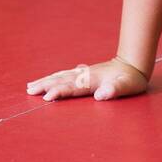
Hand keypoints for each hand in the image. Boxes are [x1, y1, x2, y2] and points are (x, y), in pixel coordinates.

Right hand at [27, 56, 149, 101]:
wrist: (133, 63)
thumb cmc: (131, 79)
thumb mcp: (128, 86)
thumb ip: (115, 89)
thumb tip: (100, 95)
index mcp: (92, 80)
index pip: (72, 87)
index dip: (59, 91)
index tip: (46, 97)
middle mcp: (85, 75)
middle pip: (61, 79)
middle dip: (44, 85)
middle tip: (29, 91)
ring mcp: (84, 72)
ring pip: (61, 76)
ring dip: (46, 80)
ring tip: (30, 85)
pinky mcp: (85, 72)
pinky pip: (65, 74)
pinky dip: (55, 76)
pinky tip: (50, 78)